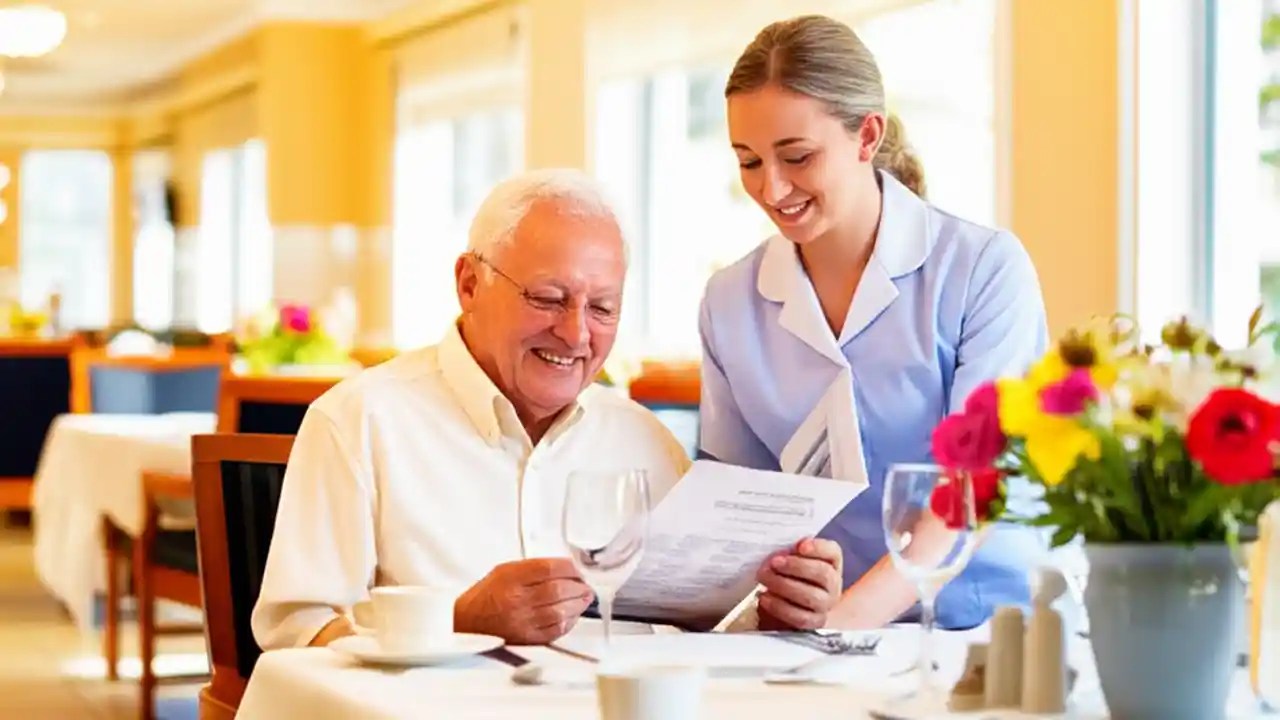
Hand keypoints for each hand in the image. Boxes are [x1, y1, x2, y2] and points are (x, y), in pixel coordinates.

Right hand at [454, 558, 592, 643]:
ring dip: (578, 605)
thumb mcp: (503, 571)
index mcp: (510, 577)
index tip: (577, 570)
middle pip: (558, 590)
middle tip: (585, 585)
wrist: (464, 624)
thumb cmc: (484, 597)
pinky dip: (569, 622)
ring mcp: (522, 622)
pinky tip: (572, 615)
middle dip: (578, 586)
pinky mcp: (526, 640)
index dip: (569, 568)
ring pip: (560, 611)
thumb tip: (565, 569)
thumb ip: (533, 569)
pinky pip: (556, 630)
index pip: (549, 568)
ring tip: (584, 599)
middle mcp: (516, 599)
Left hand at [756, 538, 842, 630]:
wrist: (786, 603)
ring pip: (811, 596)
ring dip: (784, 586)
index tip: (800, 546)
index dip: (818, 548)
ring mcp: (826, 605)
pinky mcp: (814, 623)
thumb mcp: (790, 557)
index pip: (832, 552)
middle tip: (773, 563)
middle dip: (795, 567)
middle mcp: (833, 583)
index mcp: (831, 562)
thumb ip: (788, 552)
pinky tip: (764, 597)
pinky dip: (779, 607)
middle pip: (823, 574)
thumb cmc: (787, 573)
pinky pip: (800, 617)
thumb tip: (778, 553)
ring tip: (764, 578)